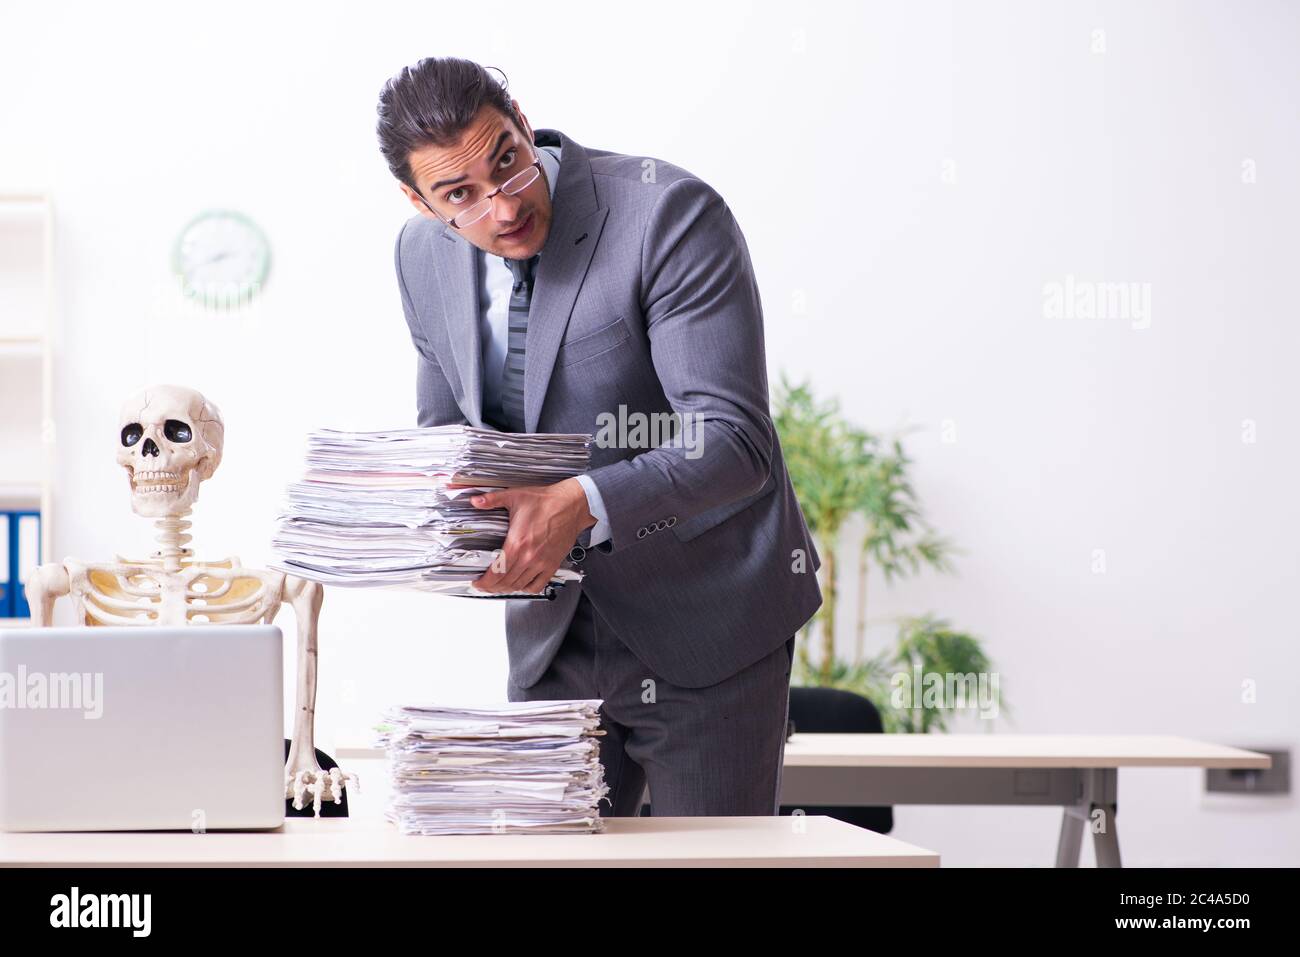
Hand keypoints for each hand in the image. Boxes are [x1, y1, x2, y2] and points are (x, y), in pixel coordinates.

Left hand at [470, 478, 595, 593]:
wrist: (572, 505)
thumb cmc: (547, 501)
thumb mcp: (515, 496)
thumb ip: (492, 499)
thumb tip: (475, 501)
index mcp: (517, 542)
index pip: (497, 572)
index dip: (485, 582)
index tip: (478, 583)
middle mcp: (529, 556)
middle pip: (506, 582)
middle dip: (492, 587)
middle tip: (485, 585)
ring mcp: (542, 563)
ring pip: (520, 586)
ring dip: (507, 589)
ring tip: (499, 585)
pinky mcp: (552, 564)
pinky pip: (538, 585)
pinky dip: (527, 589)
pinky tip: (521, 584)